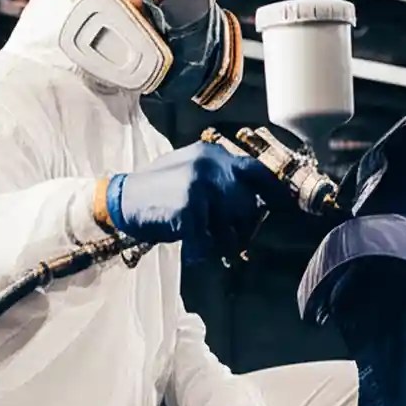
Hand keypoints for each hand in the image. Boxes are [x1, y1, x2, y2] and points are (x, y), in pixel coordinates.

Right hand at [106, 142, 286, 260]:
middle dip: (241, 228)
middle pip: (246, 205)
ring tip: (208, 245)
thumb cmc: (160, 192)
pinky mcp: (189, 206)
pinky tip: (192, 249)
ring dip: (222, 243)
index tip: (282, 206)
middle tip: (232, 241)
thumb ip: (222, 181)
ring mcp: (200, 184)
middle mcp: (211, 165)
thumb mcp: (192, 173)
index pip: (255, 170)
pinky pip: (208, 240)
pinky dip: (200, 251)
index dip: (272, 190)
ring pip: (231, 226)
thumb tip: (257, 201)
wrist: (123, 200)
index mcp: (213, 154)